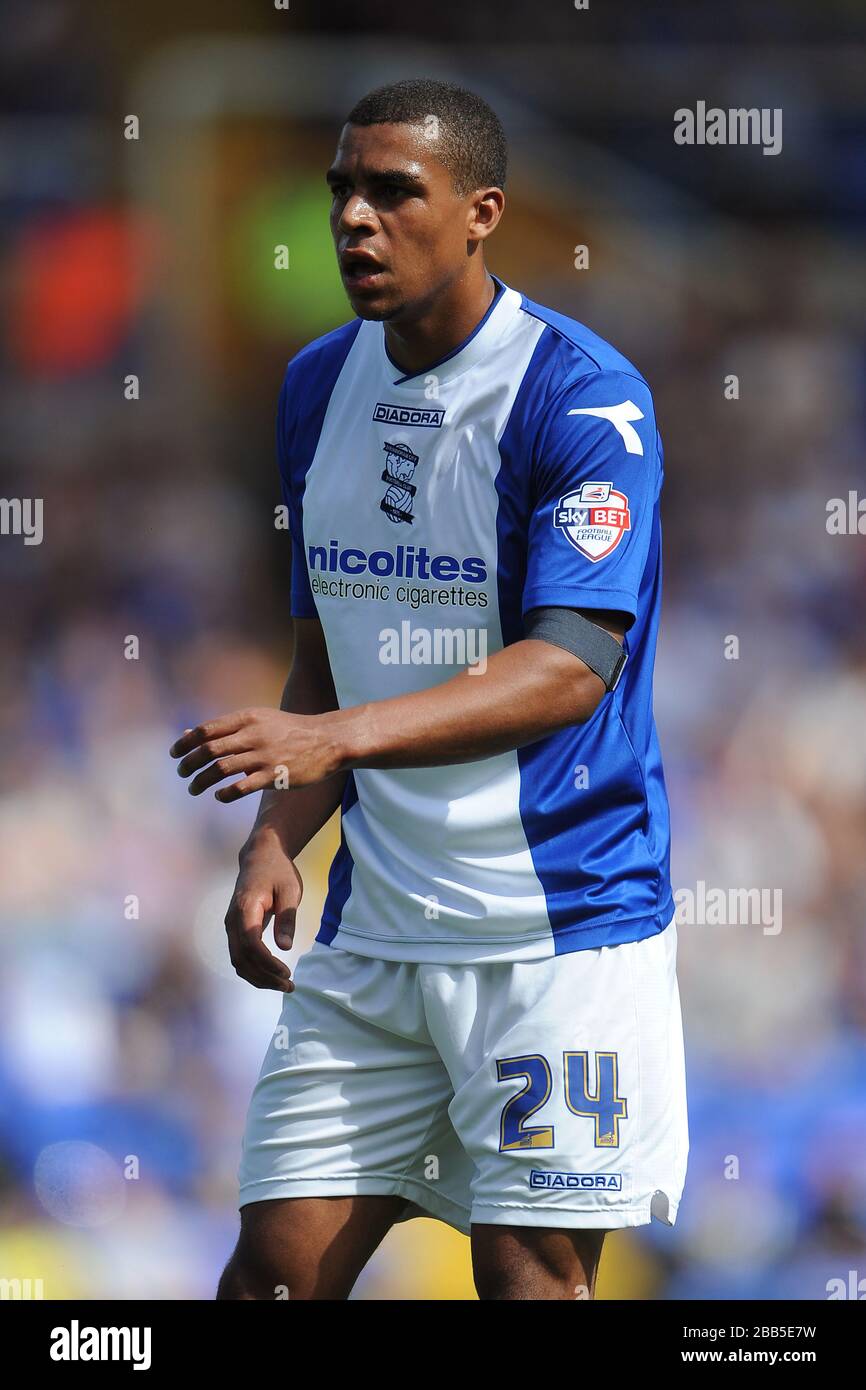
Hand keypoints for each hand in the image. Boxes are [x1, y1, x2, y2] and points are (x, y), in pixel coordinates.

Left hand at [170, 707, 344, 801]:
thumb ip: (225, 729)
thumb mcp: (258, 721)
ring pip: (220, 770)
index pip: (206, 730)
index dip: (185, 744)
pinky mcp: (276, 775)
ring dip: (201, 781)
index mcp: (248, 718)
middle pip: (208, 750)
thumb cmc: (289, 731)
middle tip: (182, 774)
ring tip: (194, 789)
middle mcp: (253, 735)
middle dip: (189, 764)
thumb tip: (188, 734)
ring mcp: (265, 755)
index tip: (175, 754)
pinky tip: (219, 796)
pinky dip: (225, 794)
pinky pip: (241, 787)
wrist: (328, 740)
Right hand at [224, 836, 302, 990]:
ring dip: (258, 978)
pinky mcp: (235, 930)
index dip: (266, 963)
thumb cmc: (277, 871)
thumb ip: (287, 917)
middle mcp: (232, 920)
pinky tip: (272, 976)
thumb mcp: (290, 890)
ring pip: (238, 961)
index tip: (286, 973)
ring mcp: (231, 926)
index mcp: (245, 908)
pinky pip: (240, 956)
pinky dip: (254, 970)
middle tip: (289, 986)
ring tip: (284, 985)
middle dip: (264, 977)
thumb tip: (285, 947)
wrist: (259, 857)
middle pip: (241, 958)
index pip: (250, 943)